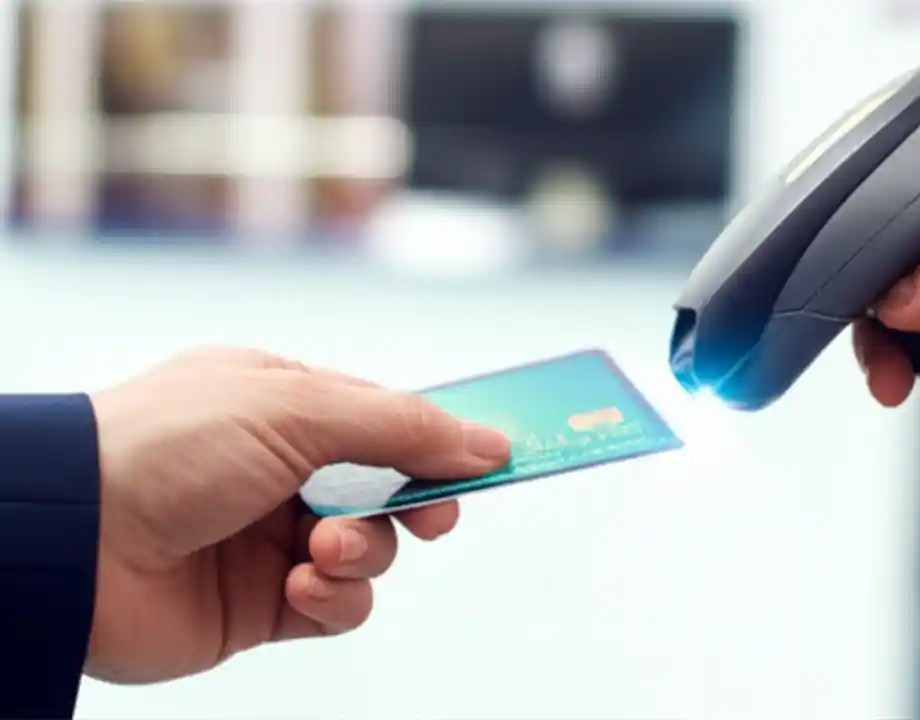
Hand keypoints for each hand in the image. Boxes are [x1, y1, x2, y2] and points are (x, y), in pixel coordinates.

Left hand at [86, 346, 511, 682]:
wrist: (69, 542)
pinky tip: (301, 587)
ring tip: (321, 550)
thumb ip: (400, 427)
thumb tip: (487, 441)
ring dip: (362, 551)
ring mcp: (271, 537)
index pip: (385, 418)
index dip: (438, 440)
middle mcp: (280, 468)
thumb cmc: (168, 446)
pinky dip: (334, 599)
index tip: (491, 460)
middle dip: (415, 502)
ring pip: (369, 550)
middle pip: (387, 487)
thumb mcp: (296, 408)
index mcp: (282, 403)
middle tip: (432, 515)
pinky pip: (337, 606)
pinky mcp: (261, 604)